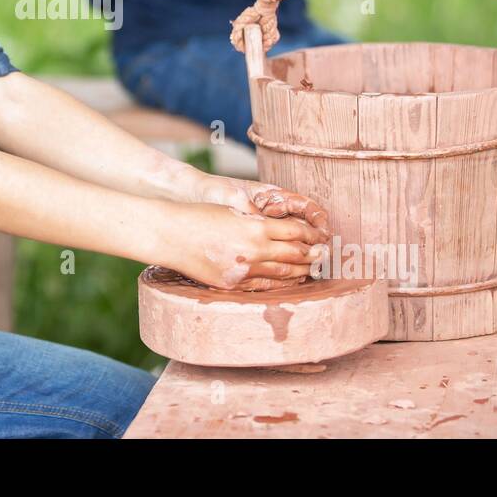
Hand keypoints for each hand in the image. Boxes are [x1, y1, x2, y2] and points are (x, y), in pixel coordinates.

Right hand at [171, 174, 330, 290]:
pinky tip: (289, 282)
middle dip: (313, 254)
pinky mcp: (233, 283)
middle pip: (294, 253)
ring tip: (313, 269)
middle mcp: (255, 249)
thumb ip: (257, 220)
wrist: (170, 235)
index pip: (295, 231)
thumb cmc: (199, 216)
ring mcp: (244, 269)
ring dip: (301, 271)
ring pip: (283, 273)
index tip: (321, 236)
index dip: (311, 234)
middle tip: (325, 255)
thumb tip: (278, 228)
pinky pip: (264, 286)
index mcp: (256, 227)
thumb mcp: (233, 210)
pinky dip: (280, 284)